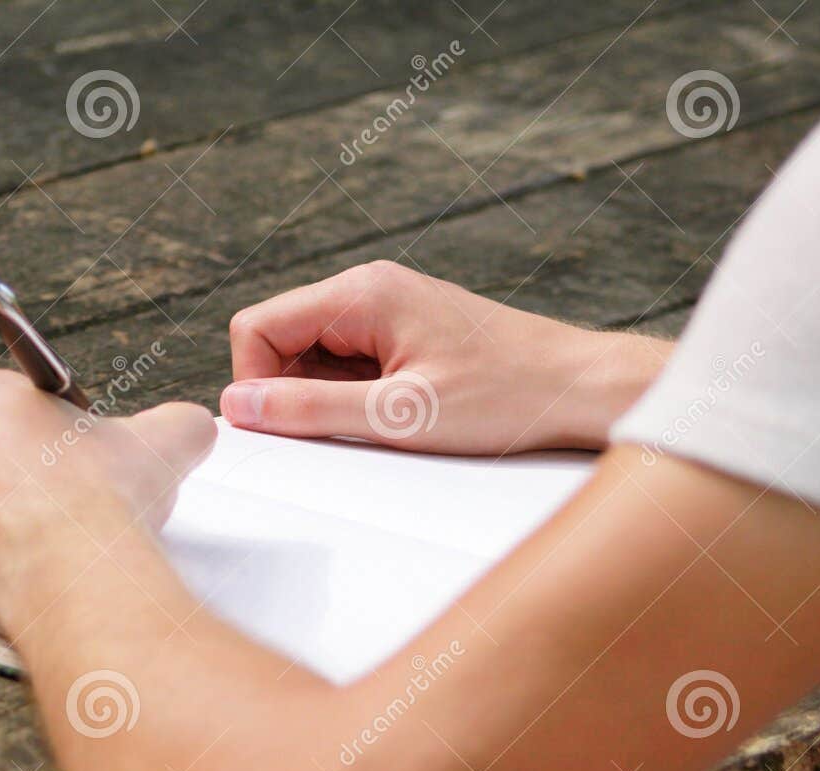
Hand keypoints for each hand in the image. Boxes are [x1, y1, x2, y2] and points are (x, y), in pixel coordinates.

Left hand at [0, 369, 215, 633]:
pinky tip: (31, 563)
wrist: (79, 579)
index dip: (51, 434)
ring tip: (49, 536)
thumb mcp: (165, 441)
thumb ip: (178, 423)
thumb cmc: (109, 501)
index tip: (72, 459)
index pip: (14, 405)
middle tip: (65, 499)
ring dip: (2, 514)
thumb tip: (193, 427)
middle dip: (20, 473)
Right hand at [219, 261, 671, 453]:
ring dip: (326, 398)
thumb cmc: (505, 397)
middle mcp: (370, 288)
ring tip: (385, 424)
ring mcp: (388, 308)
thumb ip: (310, 411)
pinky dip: (355, 396)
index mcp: (362, 293)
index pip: (257, 328)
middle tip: (344, 433)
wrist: (581, 387)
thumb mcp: (400, 416)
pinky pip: (349, 363)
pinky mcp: (405, 332)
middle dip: (292, 393)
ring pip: (313, 355)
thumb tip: (237, 408)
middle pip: (281, 339)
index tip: (287, 431)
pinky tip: (399, 416)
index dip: (256, 386)